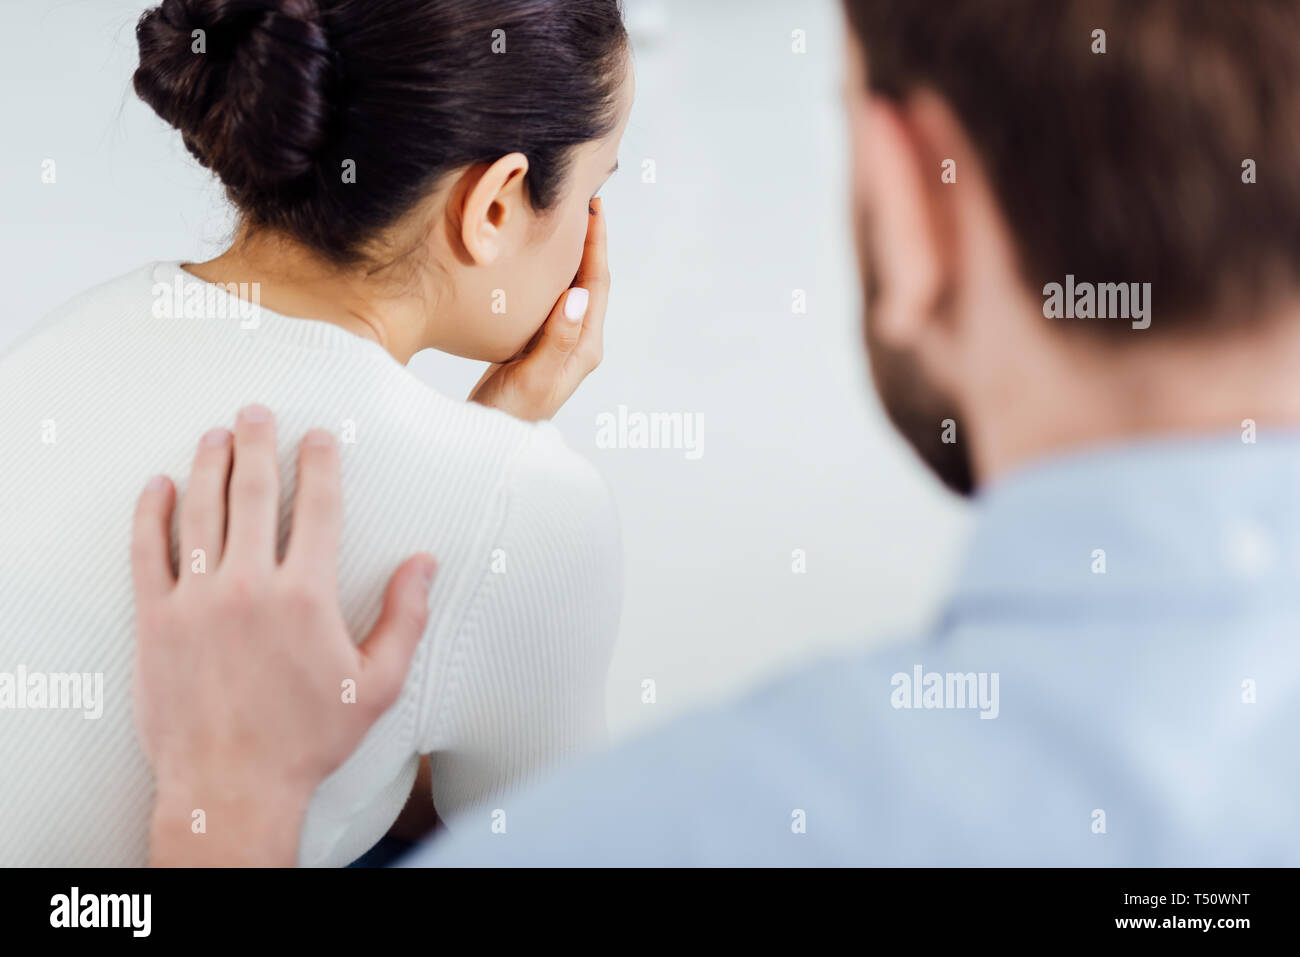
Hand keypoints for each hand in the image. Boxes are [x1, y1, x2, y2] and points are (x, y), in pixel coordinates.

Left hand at [131, 405, 435, 865]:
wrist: (232, 786)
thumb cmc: (310, 738)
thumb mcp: (379, 683)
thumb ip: (406, 616)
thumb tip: (425, 562)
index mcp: (307, 595)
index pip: (317, 506)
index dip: (320, 462)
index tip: (320, 435)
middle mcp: (250, 586)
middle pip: (253, 492)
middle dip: (258, 442)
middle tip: (257, 411)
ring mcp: (196, 600)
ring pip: (199, 510)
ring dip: (207, 463)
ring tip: (213, 434)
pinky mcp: (155, 621)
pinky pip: (146, 553)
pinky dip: (149, 513)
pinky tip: (156, 485)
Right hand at [468, 197, 609, 420]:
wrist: (487, 442)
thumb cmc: (511, 415)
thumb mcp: (533, 377)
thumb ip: (557, 338)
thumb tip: (578, 295)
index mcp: (584, 346)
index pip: (597, 284)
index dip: (597, 244)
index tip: (594, 206)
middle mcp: (577, 342)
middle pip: (589, 281)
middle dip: (587, 241)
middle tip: (579, 201)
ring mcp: (557, 343)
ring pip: (568, 288)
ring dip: (566, 255)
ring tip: (558, 221)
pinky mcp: (535, 345)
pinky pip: (546, 300)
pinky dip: (544, 274)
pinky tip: (529, 259)